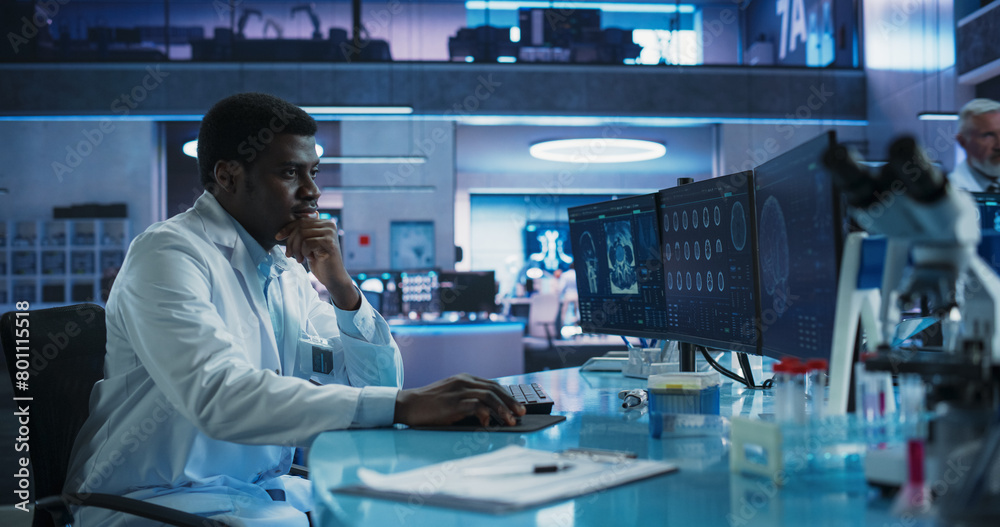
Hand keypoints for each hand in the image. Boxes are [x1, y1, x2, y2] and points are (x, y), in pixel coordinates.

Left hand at [275, 216, 358, 308]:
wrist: (333, 278)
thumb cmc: (320, 262)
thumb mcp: (309, 244)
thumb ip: (305, 232)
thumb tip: (292, 218)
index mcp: (325, 223)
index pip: (301, 221)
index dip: (287, 229)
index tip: (277, 237)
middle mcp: (329, 225)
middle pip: (300, 227)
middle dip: (291, 242)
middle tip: (289, 255)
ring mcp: (330, 233)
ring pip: (302, 234)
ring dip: (296, 249)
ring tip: (301, 259)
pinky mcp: (329, 242)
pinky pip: (307, 243)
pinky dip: (304, 252)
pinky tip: (310, 259)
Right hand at [394, 374, 525, 426]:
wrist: (408, 404)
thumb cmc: (430, 404)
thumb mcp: (452, 395)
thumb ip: (468, 398)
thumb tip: (489, 412)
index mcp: (464, 379)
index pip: (492, 385)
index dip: (508, 395)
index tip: (518, 406)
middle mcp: (463, 382)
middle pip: (494, 389)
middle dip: (511, 402)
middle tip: (522, 413)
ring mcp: (458, 391)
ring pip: (488, 396)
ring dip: (503, 409)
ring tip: (511, 420)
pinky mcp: (452, 403)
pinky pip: (475, 406)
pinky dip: (485, 414)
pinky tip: (489, 422)